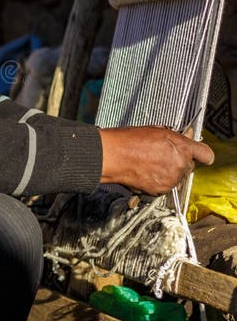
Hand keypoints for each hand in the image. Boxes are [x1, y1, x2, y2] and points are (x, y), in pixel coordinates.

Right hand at [99, 126, 213, 194]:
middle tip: (161, 156)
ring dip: (168, 173)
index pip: (206, 155)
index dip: (201, 154)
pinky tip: (145, 172)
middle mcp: (180, 165)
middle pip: (189, 166)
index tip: (195, 154)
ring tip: (150, 164)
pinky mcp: (161, 190)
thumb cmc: (130, 140)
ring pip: (177, 177)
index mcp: (183, 147)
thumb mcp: (157, 130)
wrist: (113, 156)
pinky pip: (165, 186)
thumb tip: (183, 137)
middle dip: (178, 162)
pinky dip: (158, 181)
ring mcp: (171, 179)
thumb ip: (175, 138)